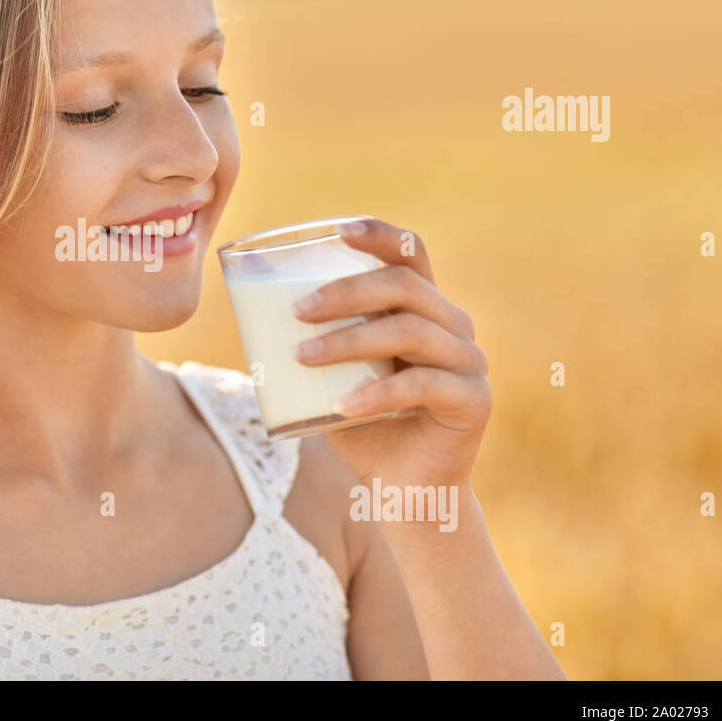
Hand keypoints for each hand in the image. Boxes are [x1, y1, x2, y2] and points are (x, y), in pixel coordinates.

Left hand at [290, 217, 490, 492]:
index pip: (410, 254)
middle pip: (405, 286)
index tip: (338, 231)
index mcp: (424, 308)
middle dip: (346, 292)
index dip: (378, 235)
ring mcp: (470, 361)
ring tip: (303, 356)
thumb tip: (247, 314)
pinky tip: (340, 407)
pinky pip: (422, 386)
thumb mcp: (333, 376)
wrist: (402, 489)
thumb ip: (313, 343)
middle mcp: (454, 326)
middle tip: (296, 311)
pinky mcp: (474, 400)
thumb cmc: (362, 425)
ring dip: (349, 341)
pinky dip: (375, 393)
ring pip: (410, 331)